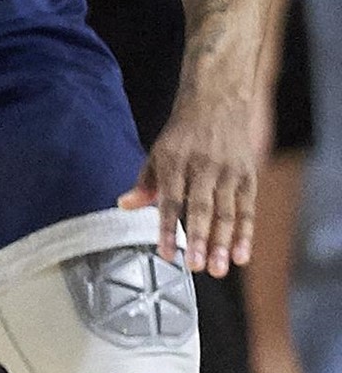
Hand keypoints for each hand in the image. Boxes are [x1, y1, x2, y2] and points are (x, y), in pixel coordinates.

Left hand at [119, 86, 257, 276]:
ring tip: (219, 269)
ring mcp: (228, 172)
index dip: (166, 229)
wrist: (217, 103)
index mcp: (174, 162)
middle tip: (197, 267)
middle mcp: (202, 166)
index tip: (165, 255)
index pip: (169, 201)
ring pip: (226, 212)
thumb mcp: (157, 154)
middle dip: (199, 240)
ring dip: (223, 243)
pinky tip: (243, 256)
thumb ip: (144, 184)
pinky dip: (246, 234)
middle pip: (201, 209)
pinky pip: (247, 209)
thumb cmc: (182, 136)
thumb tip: (123, 206)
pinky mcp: (248, 176)